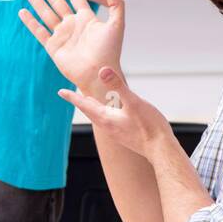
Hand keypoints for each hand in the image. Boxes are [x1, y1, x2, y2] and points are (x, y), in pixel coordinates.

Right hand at [17, 0, 124, 94]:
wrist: (98, 74)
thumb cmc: (110, 52)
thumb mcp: (117, 25)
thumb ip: (116, 4)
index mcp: (87, 19)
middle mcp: (73, 25)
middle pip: (58, 3)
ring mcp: (62, 36)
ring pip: (46, 14)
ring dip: (37, 2)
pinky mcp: (53, 47)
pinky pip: (39, 31)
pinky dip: (30, 22)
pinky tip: (22, 12)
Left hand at [58, 66, 175, 162]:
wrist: (161, 151)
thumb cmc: (150, 127)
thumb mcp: (134, 102)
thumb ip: (118, 86)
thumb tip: (103, 71)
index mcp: (106, 118)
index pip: (84, 104)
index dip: (72, 97)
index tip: (60, 92)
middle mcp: (108, 127)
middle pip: (90, 111)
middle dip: (81, 102)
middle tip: (71, 96)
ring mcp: (116, 133)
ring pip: (99, 117)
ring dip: (92, 108)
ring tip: (89, 102)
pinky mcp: (125, 136)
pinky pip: (109, 123)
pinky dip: (104, 114)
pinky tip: (111, 113)